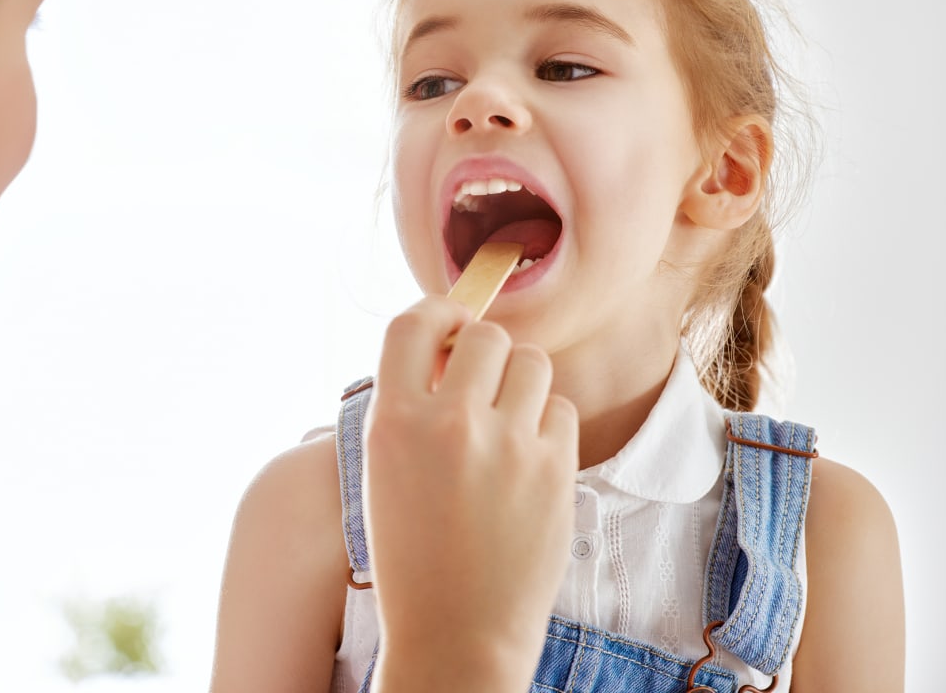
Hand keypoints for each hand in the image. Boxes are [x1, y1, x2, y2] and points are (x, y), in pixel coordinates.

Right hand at [364, 296, 578, 692]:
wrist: (457, 634)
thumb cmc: (413, 552)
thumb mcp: (384, 470)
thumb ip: (410, 403)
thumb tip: (450, 342)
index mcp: (393, 422)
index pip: (414, 322)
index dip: (437, 311)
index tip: (449, 321)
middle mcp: (450, 423)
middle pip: (484, 334)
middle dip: (484, 352)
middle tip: (481, 384)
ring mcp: (507, 445)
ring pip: (531, 362)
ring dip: (520, 381)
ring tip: (507, 421)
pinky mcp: (555, 469)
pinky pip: (560, 407)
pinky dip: (547, 424)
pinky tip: (528, 459)